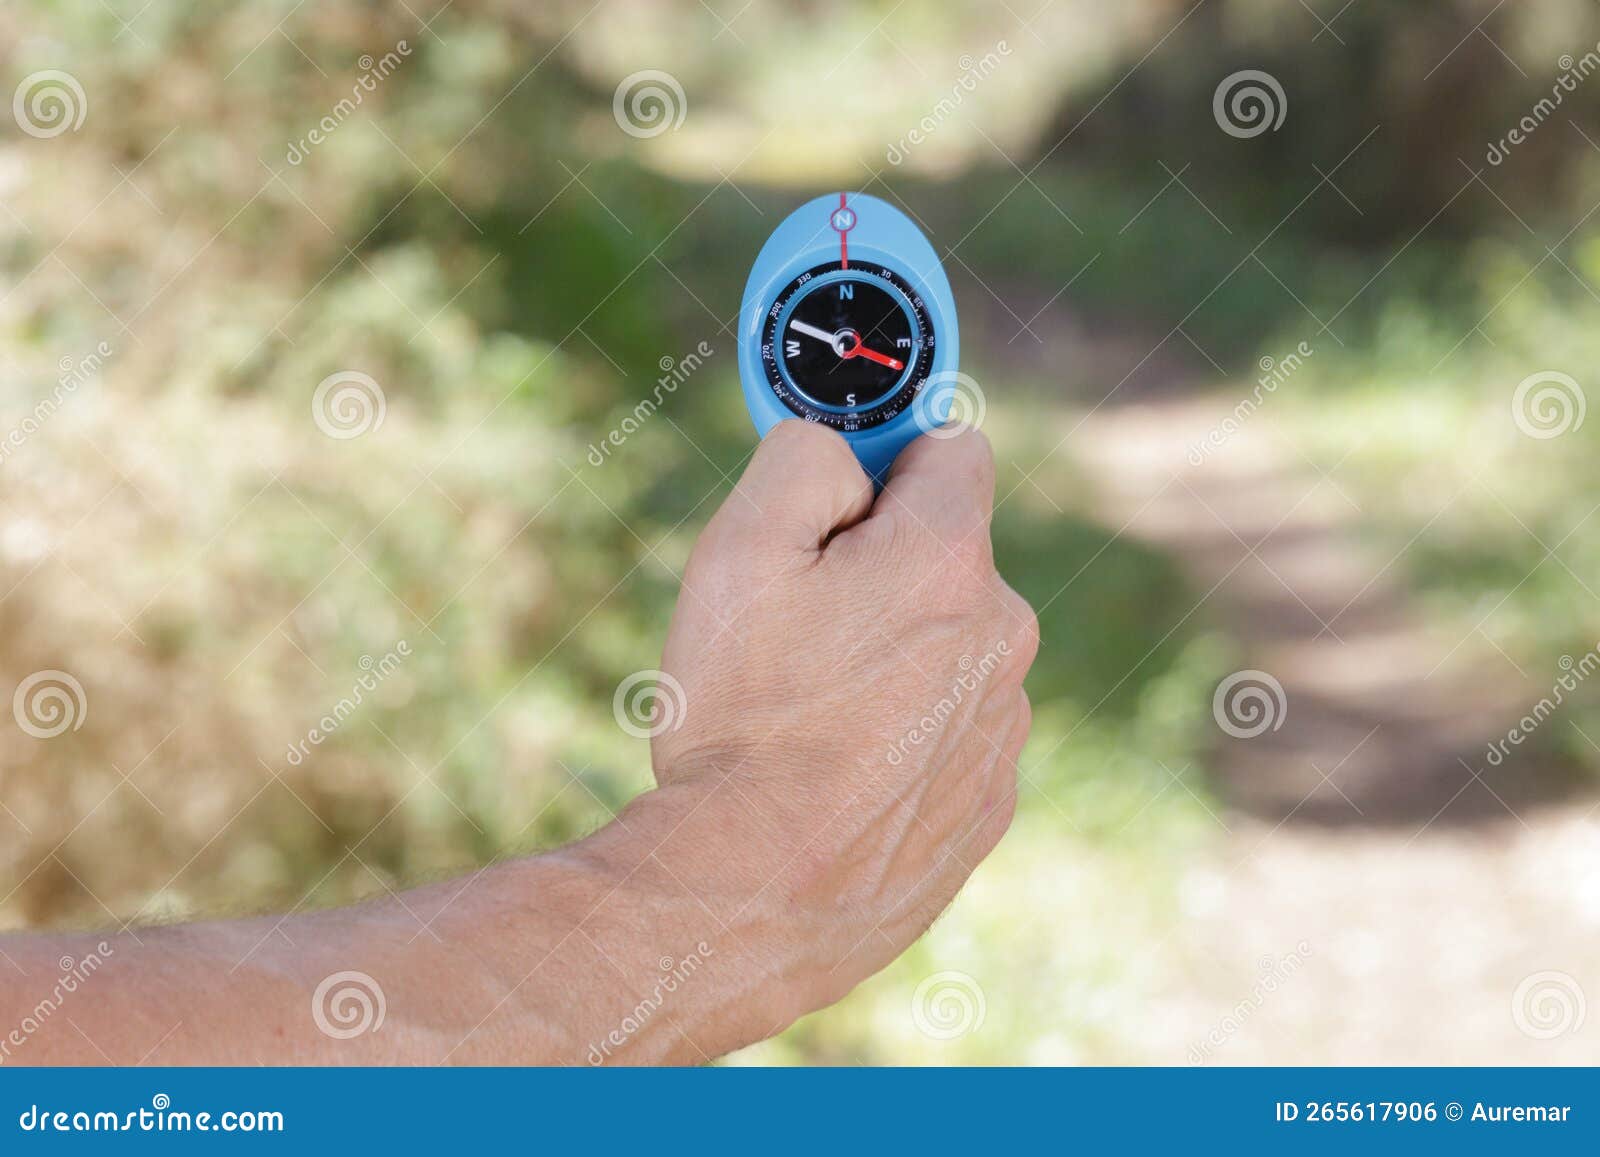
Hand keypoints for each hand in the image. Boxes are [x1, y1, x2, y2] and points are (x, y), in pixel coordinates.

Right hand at [654, 420, 1037, 1009]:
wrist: (753, 895)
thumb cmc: (742, 720)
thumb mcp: (739, 552)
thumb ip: (802, 459)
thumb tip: (842, 444)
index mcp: (949, 560)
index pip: (951, 447)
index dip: (884, 454)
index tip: (842, 483)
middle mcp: (1001, 635)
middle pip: (944, 556)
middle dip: (879, 566)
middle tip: (795, 620)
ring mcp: (1003, 725)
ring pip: (946, 647)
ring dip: (892, 654)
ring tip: (808, 712)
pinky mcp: (990, 799)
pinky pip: (949, 729)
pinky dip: (904, 731)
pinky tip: (837, 770)